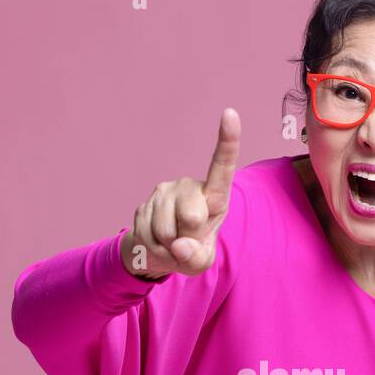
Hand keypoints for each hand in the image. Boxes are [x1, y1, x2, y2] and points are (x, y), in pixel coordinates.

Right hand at [121, 108, 240, 279]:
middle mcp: (189, 187)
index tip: (231, 113)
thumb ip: (197, 257)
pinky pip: (147, 234)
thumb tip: (180, 245)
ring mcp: (164, 193)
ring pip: (166, 232)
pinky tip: (158, 241)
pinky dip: (153, 247)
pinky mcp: (144, 204)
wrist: (160, 252)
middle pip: (192, 217)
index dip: (227, 141)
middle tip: (187, 242)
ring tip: (172, 243)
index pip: (222, 167)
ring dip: (168, 246)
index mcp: (214, 196)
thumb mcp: (201, 262)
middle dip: (188, 239)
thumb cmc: (191, 251)